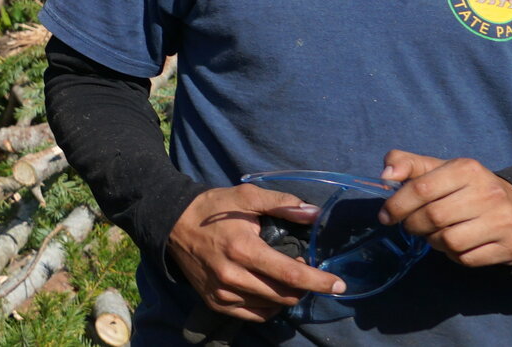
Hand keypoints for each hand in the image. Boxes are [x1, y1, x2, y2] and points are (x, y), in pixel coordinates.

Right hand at [167, 183, 337, 322]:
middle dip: (303, 287)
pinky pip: (255, 314)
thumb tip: (314, 213)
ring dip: (286, 295)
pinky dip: (269, 306)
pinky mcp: (216, 302)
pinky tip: (267, 289)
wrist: (171, 223)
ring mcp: (223, 292)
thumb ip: (281, 204)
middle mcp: (233, 276)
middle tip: (301, 268)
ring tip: (281, 276)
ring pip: (271, 306)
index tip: (339, 285)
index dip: (318, 281)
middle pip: (284, 295)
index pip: (290, 274)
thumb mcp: (245, 196)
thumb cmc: (213, 208)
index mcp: (243, 249)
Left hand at [381, 150, 511, 266]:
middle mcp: (489, 193)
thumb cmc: (467, 189)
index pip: (421, 188)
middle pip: (433, 217)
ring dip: (433, 242)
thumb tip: (386, 175)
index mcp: (467, 169)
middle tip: (411, 226)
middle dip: (413, 225)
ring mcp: (503, 220)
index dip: (397, 205)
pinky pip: (466, 258)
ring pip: (449, 241)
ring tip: (436, 234)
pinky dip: (454, 255)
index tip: (386, 215)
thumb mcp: (439, 169)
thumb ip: (407, 164)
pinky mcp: (511, 245)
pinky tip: (457, 244)